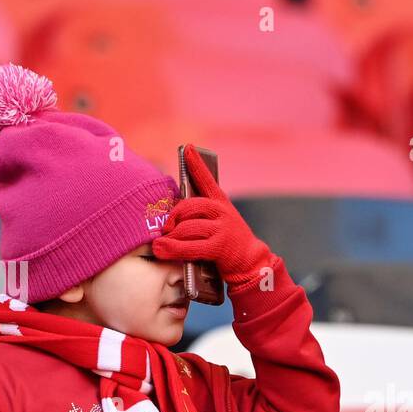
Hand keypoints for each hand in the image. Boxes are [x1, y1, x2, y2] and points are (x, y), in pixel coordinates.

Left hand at [151, 145, 273, 285]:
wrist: (252, 263)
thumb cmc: (230, 243)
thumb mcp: (220, 222)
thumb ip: (200, 215)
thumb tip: (171, 218)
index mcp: (222, 203)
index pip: (208, 179)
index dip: (197, 163)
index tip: (188, 148)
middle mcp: (222, 212)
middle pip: (188, 206)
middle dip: (173, 218)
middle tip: (165, 228)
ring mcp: (222, 229)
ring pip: (186, 227)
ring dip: (171, 237)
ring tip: (160, 244)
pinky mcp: (219, 247)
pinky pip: (190, 246)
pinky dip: (174, 249)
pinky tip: (162, 250)